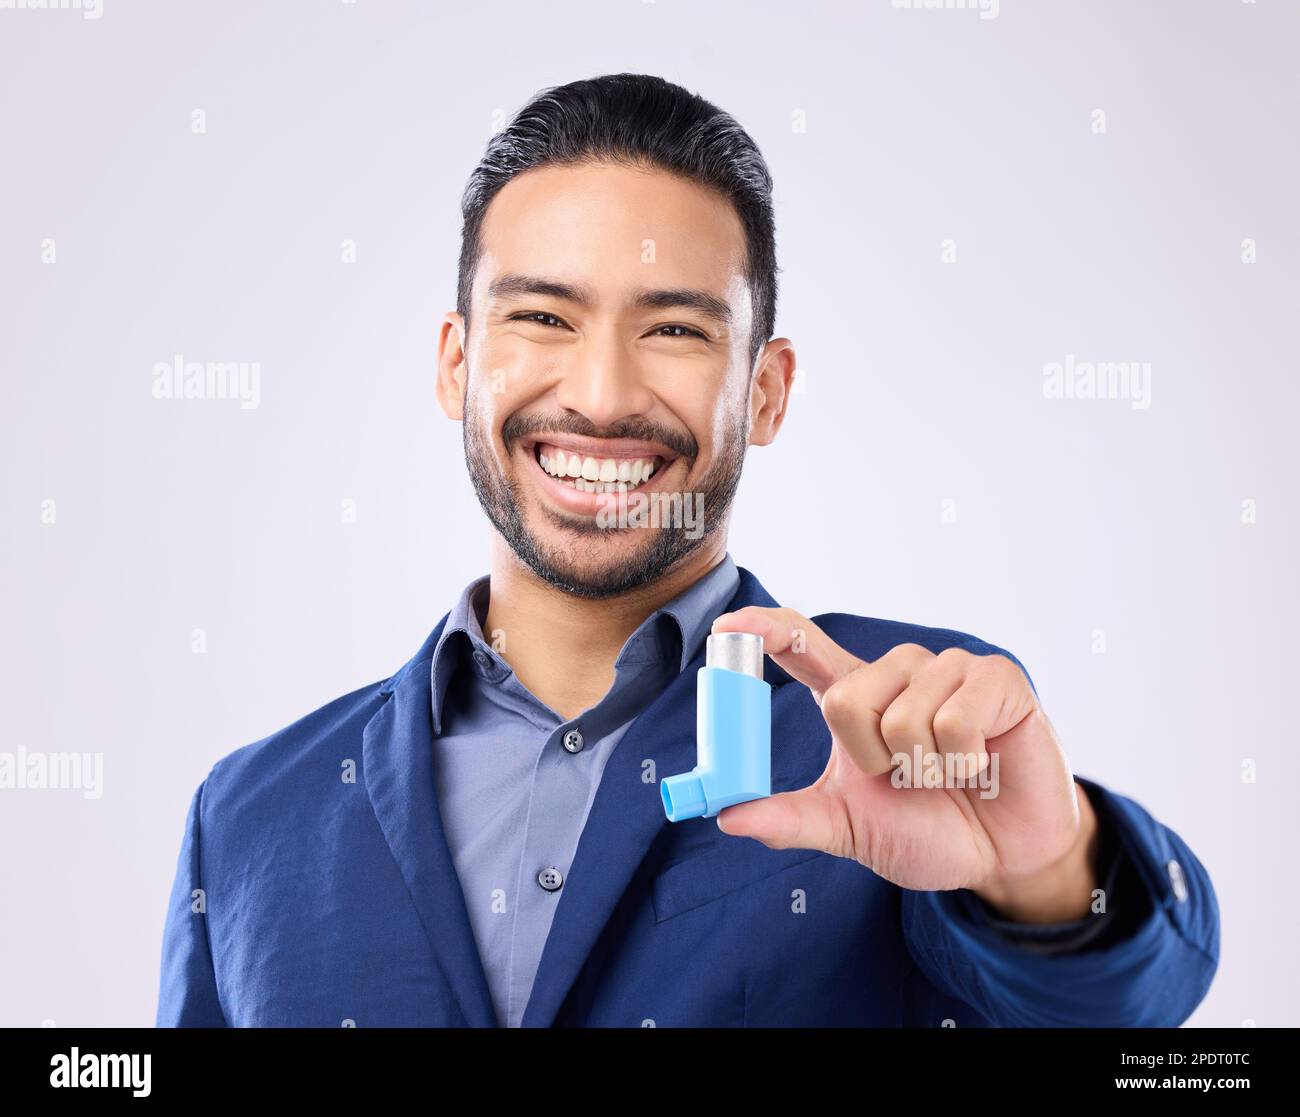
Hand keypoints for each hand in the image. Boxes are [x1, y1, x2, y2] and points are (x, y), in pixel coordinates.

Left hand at [710, 607, 1100, 921]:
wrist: (1000, 856)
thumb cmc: (925, 830)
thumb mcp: (847, 828)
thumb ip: (790, 819)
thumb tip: (726, 816)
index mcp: (854, 695)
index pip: (802, 645)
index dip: (765, 629)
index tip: (728, 627)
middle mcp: (895, 672)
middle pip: (844, 699)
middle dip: (870, 761)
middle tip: (906, 779)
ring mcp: (947, 669)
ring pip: (902, 715)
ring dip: (922, 767)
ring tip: (948, 772)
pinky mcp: (996, 677)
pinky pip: (956, 719)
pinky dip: (963, 761)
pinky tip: (979, 763)